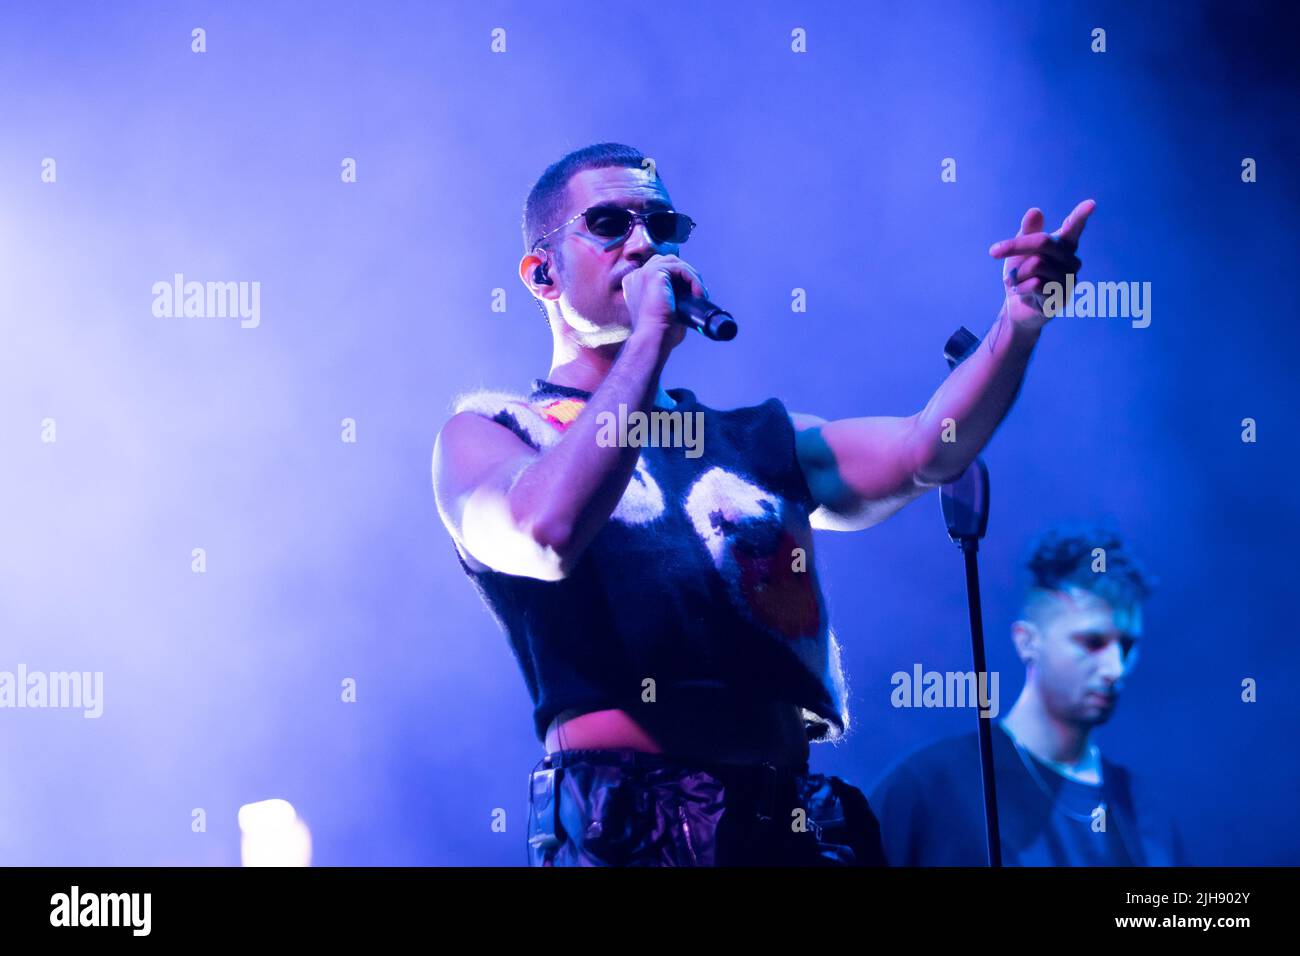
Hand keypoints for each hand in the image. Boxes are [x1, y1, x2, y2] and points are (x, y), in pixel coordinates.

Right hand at [620, 253, 707, 353]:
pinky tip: (698, 293)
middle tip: (698, 291)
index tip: (691, 293)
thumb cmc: (660, 332)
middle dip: (685, 273)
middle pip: (667, 261)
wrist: (654, 338)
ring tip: (700, 293)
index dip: (678, 278)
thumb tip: (692, 295)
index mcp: (635, 285)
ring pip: (675, 262)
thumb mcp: (665, 310)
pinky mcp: (653, 273)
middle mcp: (636, 277)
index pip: (659, 269)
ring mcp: (643, 273)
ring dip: (691, 275)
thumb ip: (672, 298)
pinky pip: (680, 268)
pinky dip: (693, 279)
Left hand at [988, 200, 1094, 330]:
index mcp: (1064, 245)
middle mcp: (1071, 261)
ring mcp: (1069, 280)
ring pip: (1036, 264)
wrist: (1016, 307)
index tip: (1091, 204)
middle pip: (1043, 242)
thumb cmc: (1022, 274)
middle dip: (1015, 246)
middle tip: (993, 251)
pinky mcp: (1061, 297)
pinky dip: (1020, 287)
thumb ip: (1027, 232)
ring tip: (1017, 281)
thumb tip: (1035, 211)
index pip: (1074, 227)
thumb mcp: (1019, 251)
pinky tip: (1021, 292)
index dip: (1081, 216)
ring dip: (1017, 274)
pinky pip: (1035, 284)